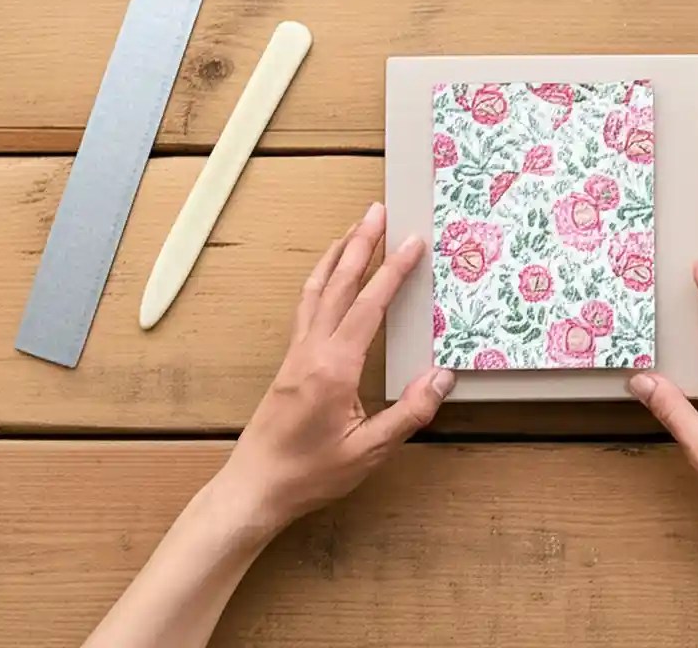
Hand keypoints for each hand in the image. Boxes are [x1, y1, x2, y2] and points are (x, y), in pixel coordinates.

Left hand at [213, 202, 455, 536]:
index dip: (393, 272)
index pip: (368, 306)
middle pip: (338, 284)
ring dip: (337, 256)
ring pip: (316, 290)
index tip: (412, 241)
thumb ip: (409, 413)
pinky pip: (305, 308)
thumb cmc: (310, 474)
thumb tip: (442, 377)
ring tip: (354, 230)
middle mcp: (311, 351)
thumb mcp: (370, 451)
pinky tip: (327, 278)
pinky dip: (320, 281)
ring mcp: (295, 355)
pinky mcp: (288, 364)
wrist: (255, 488)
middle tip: (377, 210)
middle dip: (360, 244)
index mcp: (334, 367)